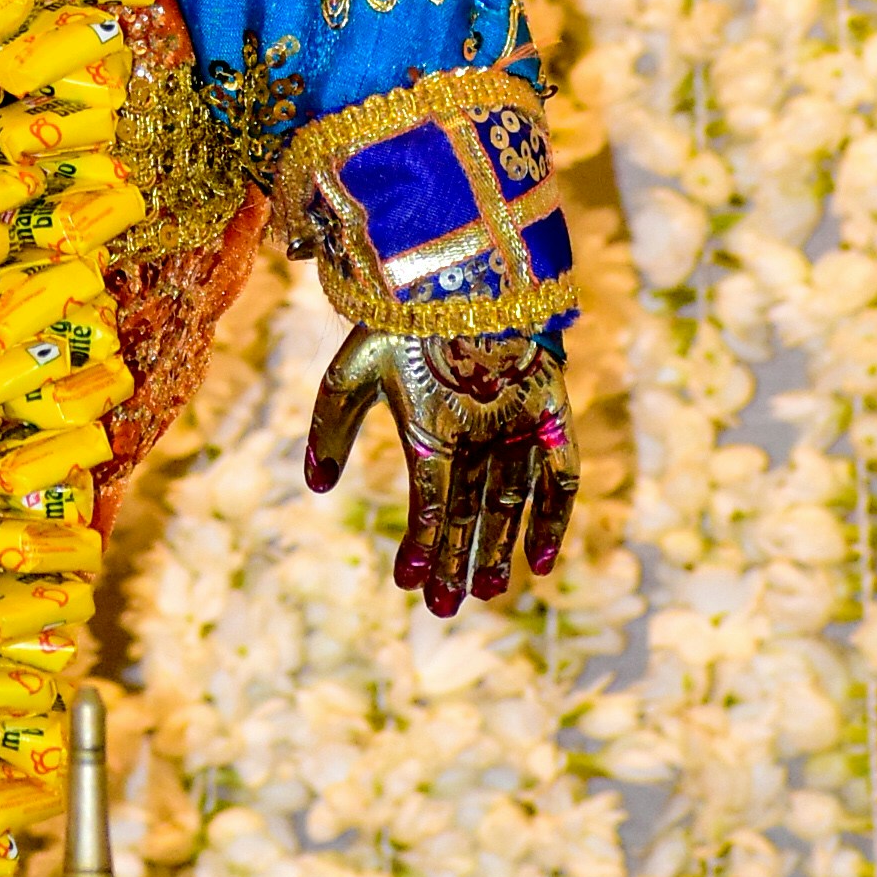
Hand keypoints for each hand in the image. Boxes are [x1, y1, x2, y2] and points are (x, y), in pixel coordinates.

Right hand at [304, 325, 576, 618]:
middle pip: (471, 510)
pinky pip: (561, 473)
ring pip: (511, 500)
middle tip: (447, 609)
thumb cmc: (400, 319)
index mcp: (432, 428)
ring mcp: (516, 424)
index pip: (428, 500)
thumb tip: (316, 487)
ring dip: (499, 547)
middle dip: (458, 561)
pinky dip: (553, 517)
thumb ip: (331, 426)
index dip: (419, 543)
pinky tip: (542, 561)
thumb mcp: (353, 372)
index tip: (406, 582)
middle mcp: (476, 434)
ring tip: (489, 591)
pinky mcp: (552, 410)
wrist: (456, 268)